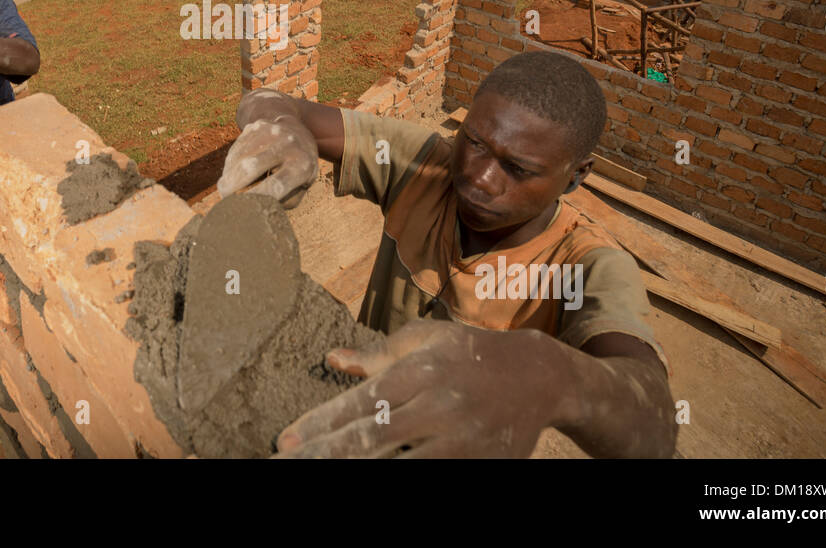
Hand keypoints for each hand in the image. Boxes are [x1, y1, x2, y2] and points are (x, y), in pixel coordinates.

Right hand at [217, 113, 318, 208]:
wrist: (298, 132)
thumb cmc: (297, 170)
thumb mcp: (299, 188)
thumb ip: (281, 200)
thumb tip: (255, 209)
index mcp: (302, 165)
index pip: (276, 185)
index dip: (255, 197)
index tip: (239, 208)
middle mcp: (288, 144)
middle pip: (252, 166)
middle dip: (233, 184)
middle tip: (225, 197)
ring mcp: (271, 131)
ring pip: (240, 156)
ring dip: (229, 175)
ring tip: (227, 186)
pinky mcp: (256, 126)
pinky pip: (236, 148)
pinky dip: (231, 163)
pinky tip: (233, 171)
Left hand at [274, 318, 561, 457]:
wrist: (540, 375)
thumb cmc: (472, 353)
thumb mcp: (427, 341)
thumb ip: (379, 354)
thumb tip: (333, 357)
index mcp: (420, 370)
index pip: (361, 402)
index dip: (321, 424)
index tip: (285, 442)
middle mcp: (438, 405)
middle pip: (372, 438)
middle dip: (325, 454)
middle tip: (286, 464)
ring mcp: (460, 439)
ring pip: (399, 464)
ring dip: (356, 472)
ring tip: (317, 476)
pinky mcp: (477, 462)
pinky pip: (430, 475)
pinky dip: (400, 480)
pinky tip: (371, 484)